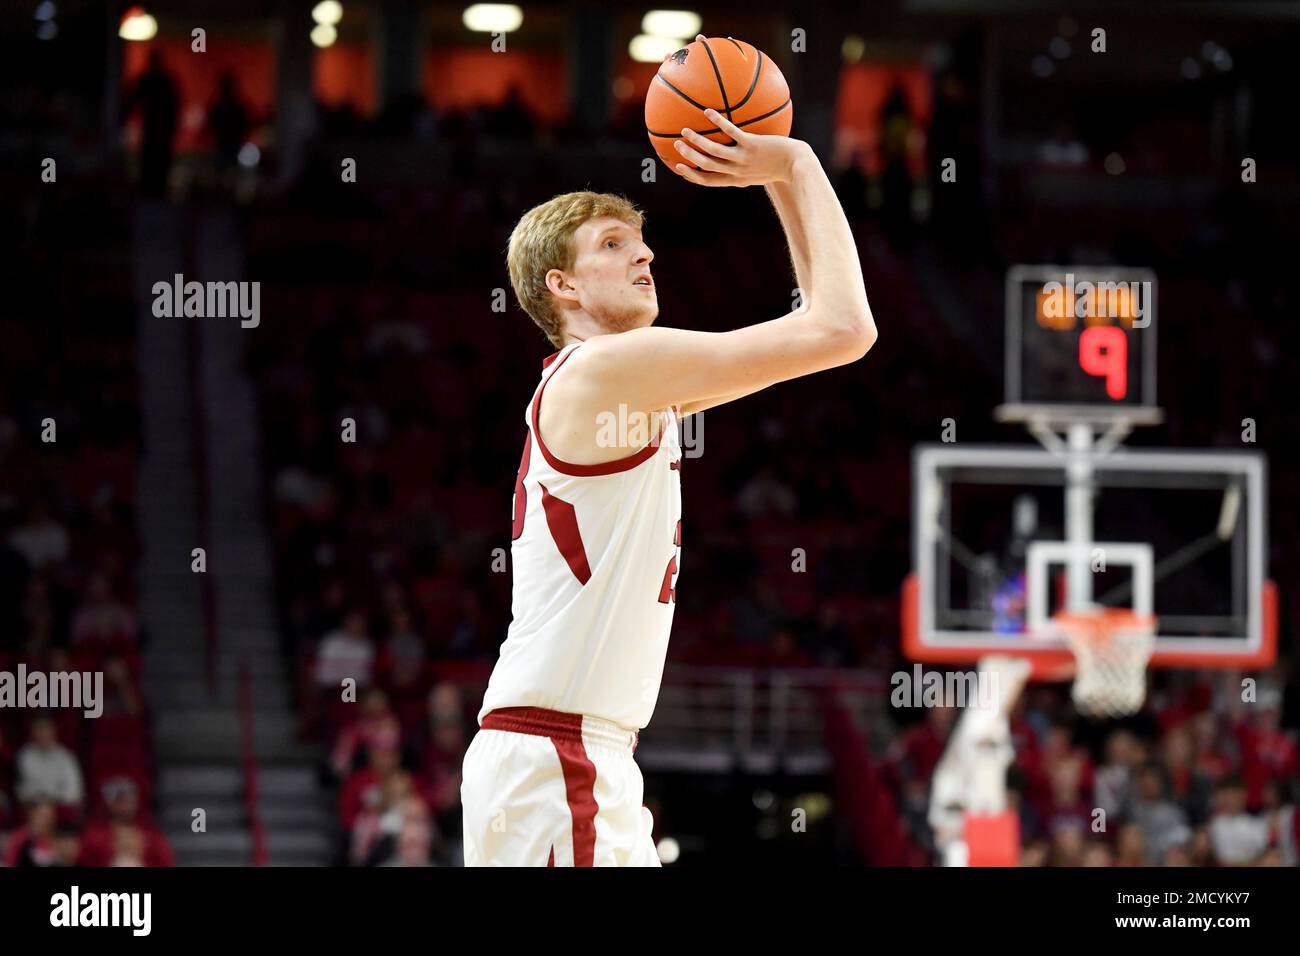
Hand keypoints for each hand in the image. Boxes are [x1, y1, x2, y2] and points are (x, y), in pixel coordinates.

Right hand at [673, 108, 806, 187]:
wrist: (797, 166)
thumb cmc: (778, 167)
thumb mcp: (758, 172)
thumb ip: (743, 167)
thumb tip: (732, 156)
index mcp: (736, 180)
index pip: (709, 180)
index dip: (692, 175)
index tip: (679, 167)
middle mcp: (737, 172)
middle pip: (707, 166)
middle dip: (690, 157)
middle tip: (675, 146)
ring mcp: (744, 159)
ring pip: (715, 152)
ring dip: (698, 141)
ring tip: (685, 130)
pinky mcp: (753, 145)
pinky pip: (732, 133)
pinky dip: (718, 123)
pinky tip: (708, 112)